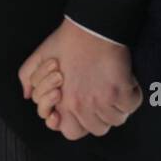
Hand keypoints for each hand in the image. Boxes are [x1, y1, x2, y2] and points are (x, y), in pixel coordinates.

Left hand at [18, 18, 142, 138]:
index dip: (80, 124)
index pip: (71, 132)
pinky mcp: (121, 91)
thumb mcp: (37, 58)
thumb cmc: (67, 41)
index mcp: (63, 102)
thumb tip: (27, 95)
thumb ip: (27, 78)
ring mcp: (102, 101)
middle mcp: (82, 105)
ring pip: (116, 120)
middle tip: (102, 101)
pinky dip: (132, 97)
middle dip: (100, 117)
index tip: (84, 112)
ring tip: (116, 92)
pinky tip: (128, 85)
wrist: (91, 27)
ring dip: (117, 108)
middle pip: (97, 129)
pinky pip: (131, 106)